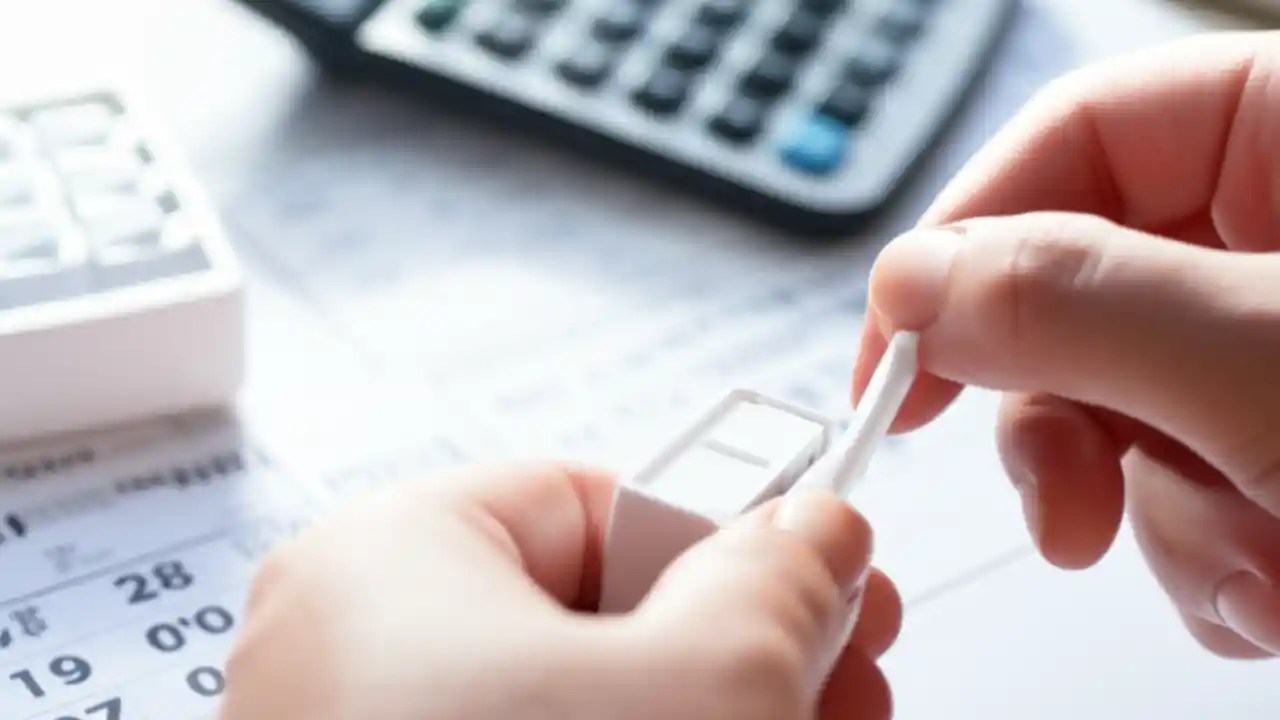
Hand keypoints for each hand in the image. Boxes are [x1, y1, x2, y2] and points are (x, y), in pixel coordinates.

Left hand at [218, 463, 901, 719]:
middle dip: (742, 651)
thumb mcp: (709, 685)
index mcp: (387, 559)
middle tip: (842, 683)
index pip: (594, 501)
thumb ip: (775, 579)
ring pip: (572, 711)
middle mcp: (348, 654)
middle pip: (594, 614)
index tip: (821, 579)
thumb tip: (814, 527)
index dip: (728, 536)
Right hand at [855, 31, 1279, 658]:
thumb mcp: (1273, 367)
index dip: (973, 230)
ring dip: (1161, 518)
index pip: (1085, 131)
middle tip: (1069, 505)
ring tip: (1265, 570)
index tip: (900, 345)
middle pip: (1082, 294)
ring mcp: (1279, 357)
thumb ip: (1080, 304)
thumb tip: (913, 281)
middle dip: (1072, 426)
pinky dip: (1212, 560)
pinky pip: (1182, 489)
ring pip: (1123, 413)